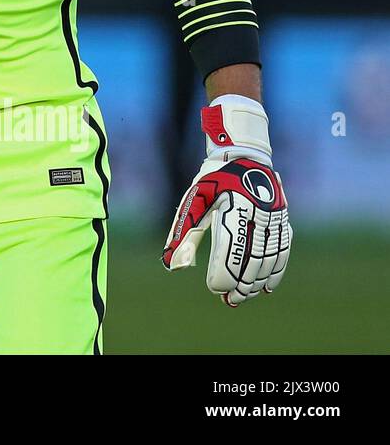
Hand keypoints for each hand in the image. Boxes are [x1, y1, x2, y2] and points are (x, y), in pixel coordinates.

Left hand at [162, 95, 291, 305]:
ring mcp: (274, 217)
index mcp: (233, 206)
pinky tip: (266, 286)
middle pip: (252, 257)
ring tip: (243, 296)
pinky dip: (276, 270)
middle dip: (241, 283)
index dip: (224, 272)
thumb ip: (184, 232)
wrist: (244, 155)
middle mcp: (257, 213)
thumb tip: (172, 264)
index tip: (214, 288)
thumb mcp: (194, 200)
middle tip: (229, 300)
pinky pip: (283, 250)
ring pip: (270, 257)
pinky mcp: (283, 220)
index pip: (230, 247)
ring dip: (257, 281)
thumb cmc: (213, 179)